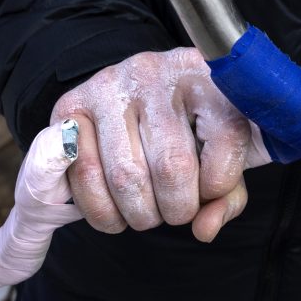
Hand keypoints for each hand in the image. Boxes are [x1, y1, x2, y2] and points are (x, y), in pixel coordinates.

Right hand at [51, 48, 253, 241]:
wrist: (146, 96)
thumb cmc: (194, 129)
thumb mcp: (226, 153)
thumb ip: (228, 195)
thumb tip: (204, 229)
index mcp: (207, 74)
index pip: (227, 135)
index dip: (221, 183)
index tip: (211, 190)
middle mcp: (156, 71)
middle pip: (172, 166)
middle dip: (176, 208)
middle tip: (175, 209)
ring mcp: (110, 84)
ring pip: (125, 175)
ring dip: (139, 213)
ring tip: (147, 210)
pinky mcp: (72, 104)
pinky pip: (83, 172)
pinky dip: (101, 209)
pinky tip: (115, 209)